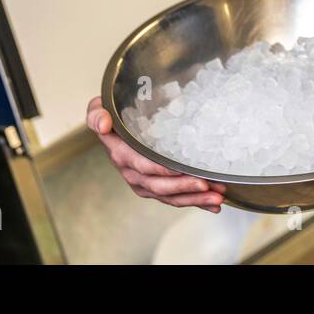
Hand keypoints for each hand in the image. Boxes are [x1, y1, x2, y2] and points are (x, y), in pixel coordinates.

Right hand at [86, 96, 225, 212]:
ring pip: (169, 196)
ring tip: (216, 198)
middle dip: (184, 187)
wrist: (114, 126)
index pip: (142, 165)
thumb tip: (103, 123)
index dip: (161, 169)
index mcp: (121, 155)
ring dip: (194, 199)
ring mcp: (144, 183)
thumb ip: (97, 114)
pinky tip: (213, 205)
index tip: (180, 169)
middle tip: (207, 185)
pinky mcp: (155, 187)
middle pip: (159, 185)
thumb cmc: (113, 115)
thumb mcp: (99, 108)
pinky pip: (175, 198)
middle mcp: (132, 173)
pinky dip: (195, 203)